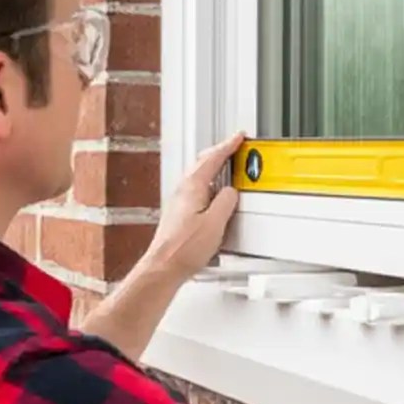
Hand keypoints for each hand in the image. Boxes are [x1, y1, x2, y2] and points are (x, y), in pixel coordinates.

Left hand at [142, 132, 244, 280]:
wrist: (164, 266)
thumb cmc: (184, 249)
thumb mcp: (215, 223)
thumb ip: (227, 202)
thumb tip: (232, 191)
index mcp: (192, 187)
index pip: (212, 158)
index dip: (228, 145)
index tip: (238, 137)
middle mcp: (183, 190)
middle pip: (203, 162)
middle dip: (220, 152)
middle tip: (234, 147)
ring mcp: (179, 201)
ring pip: (199, 175)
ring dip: (214, 167)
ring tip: (229, 166)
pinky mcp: (179, 212)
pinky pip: (197, 188)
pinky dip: (210, 182)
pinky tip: (216, 192)